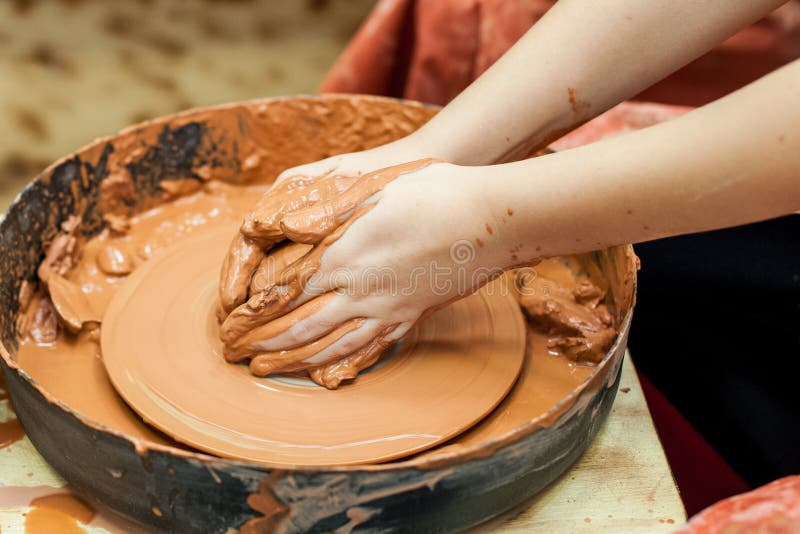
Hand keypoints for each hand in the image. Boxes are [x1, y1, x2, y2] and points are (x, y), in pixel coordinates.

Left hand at [219, 160, 517, 387]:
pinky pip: (368, 346)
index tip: (228, 321)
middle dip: (259, 342)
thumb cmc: (434, 191)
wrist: (490, 217)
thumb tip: (287, 222)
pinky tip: (321, 372)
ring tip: (263, 371)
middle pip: (297, 323)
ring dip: (290, 360)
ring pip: (328, 342)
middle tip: (231, 354)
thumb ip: (329, 211)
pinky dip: (338, 362)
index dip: (251, 310)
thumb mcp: (373, 188)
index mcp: (345, 252)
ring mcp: (387, 306)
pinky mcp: (410, 315)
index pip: (284, 289)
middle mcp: (360, 286)